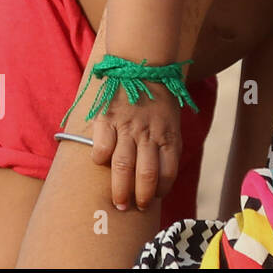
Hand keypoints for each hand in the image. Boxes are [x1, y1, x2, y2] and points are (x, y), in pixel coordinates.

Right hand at [89, 79, 183, 212]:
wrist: (143, 65)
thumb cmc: (158, 97)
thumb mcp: (171, 120)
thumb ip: (167, 144)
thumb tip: (161, 174)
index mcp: (168, 134)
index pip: (169, 170)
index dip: (162, 189)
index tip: (154, 198)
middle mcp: (149, 134)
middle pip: (146, 174)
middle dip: (140, 197)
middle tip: (133, 208)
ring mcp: (127, 127)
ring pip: (123, 167)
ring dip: (120, 189)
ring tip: (118, 202)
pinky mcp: (107, 120)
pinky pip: (101, 147)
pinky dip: (100, 159)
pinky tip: (100, 164)